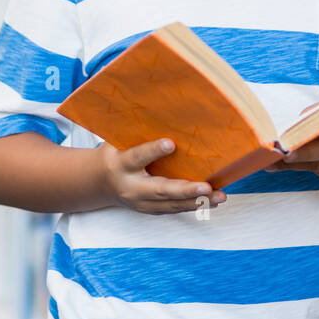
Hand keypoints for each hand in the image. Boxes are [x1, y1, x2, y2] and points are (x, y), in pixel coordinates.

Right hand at [98, 137, 226, 214]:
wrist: (99, 182)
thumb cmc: (115, 153)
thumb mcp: (118, 140)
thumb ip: (137, 131)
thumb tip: (164, 109)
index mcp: (121, 164)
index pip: (137, 157)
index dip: (153, 150)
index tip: (170, 143)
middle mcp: (131, 187)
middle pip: (160, 190)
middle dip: (185, 190)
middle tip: (206, 187)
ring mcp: (141, 203)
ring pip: (171, 205)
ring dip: (197, 202)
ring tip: (219, 197)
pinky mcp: (151, 210)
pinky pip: (174, 209)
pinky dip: (194, 205)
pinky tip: (213, 200)